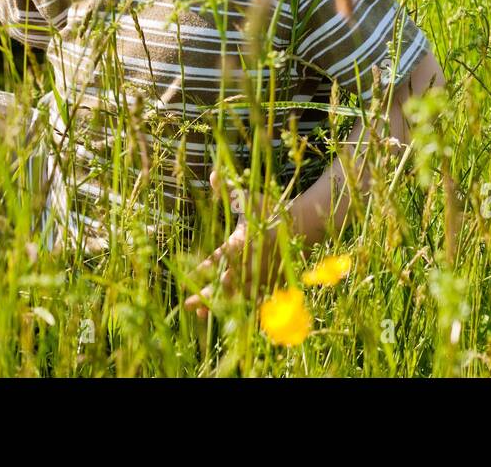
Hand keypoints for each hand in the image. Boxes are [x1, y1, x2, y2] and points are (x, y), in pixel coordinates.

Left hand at [184, 170, 285, 318]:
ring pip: (237, 295)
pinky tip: (229, 317)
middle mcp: (251, 262)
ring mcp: (263, 275)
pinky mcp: (273, 282)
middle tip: (187, 305)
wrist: (305, 225)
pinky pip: (255, 300)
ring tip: (201, 314)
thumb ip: (231, 190)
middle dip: (205, 294)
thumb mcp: (252, 199)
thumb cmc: (274, 210)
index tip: (186, 279)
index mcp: (243, 242)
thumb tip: (213, 174)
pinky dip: (241, 309)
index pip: (217, 259)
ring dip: (219, 305)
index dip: (201, 270)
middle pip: (224, 283)